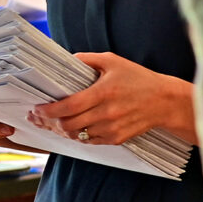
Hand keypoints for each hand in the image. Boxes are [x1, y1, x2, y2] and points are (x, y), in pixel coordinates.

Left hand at [30, 52, 190, 147]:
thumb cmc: (139, 79)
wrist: (164, 102)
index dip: (49, 110)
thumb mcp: (114, 62)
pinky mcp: (116, 139)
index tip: (38, 108)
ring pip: (77, 136)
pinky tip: (77, 126)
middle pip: (68, 125)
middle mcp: (106, 114)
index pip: (68, 106)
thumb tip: (66, 60)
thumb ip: (87, 59)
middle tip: (43, 116)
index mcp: (103, 92)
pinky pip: (90, 141)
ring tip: (58, 121)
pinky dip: (80, 135)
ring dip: (64, 130)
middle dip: (51, 122)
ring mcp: (111, 129)